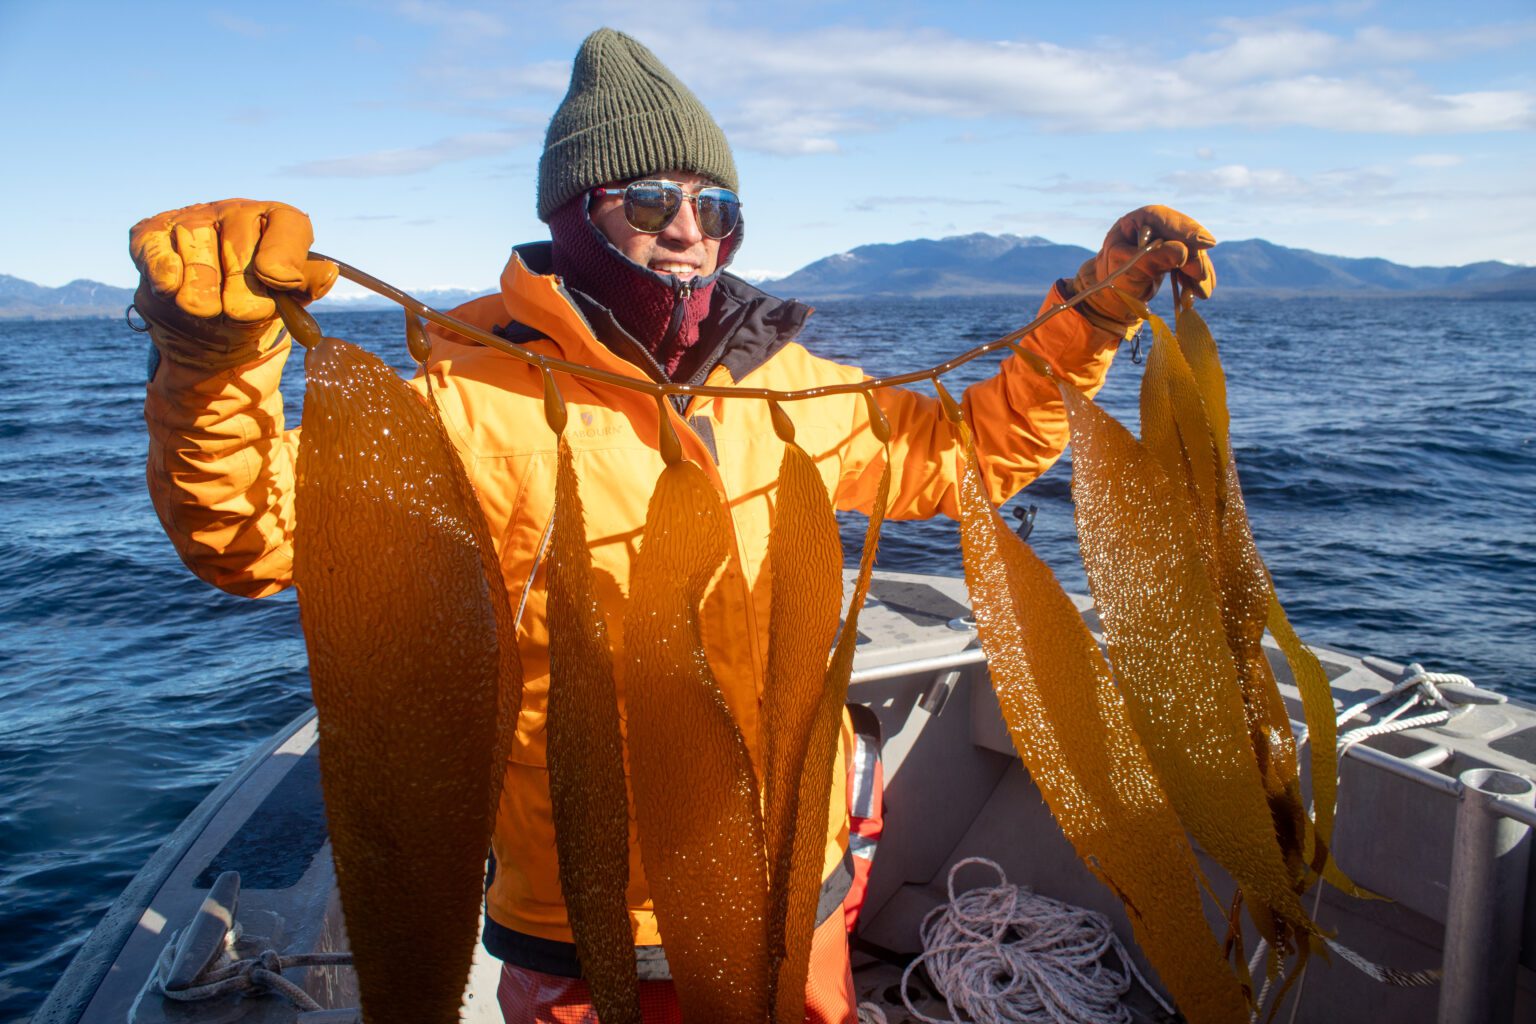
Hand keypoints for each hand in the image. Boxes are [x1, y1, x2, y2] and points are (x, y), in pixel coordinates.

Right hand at [129, 199, 336, 366]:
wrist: (205, 326)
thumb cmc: (255, 304)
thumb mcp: (289, 300)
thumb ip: (308, 285)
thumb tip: (328, 273)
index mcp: (277, 221)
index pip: (289, 227)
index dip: (284, 258)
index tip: (278, 284)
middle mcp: (236, 211)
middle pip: (240, 247)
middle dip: (240, 293)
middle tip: (240, 313)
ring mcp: (193, 218)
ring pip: (196, 248)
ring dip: (201, 292)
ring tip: (208, 309)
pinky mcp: (151, 232)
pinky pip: (157, 251)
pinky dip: (166, 276)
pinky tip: (173, 290)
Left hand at [1071, 206, 1215, 335]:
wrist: (1115, 292)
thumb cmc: (1114, 277)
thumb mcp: (1128, 268)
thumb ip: (1152, 259)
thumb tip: (1183, 252)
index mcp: (1139, 220)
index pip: (1164, 220)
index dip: (1186, 231)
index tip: (1204, 243)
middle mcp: (1160, 224)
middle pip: (1184, 235)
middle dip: (1195, 257)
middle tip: (1200, 276)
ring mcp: (1172, 238)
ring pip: (1194, 250)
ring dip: (1200, 271)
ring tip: (1201, 293)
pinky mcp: (1180, 253)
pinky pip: (1195, 263)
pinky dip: (1199, 278)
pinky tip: (1201, 291)